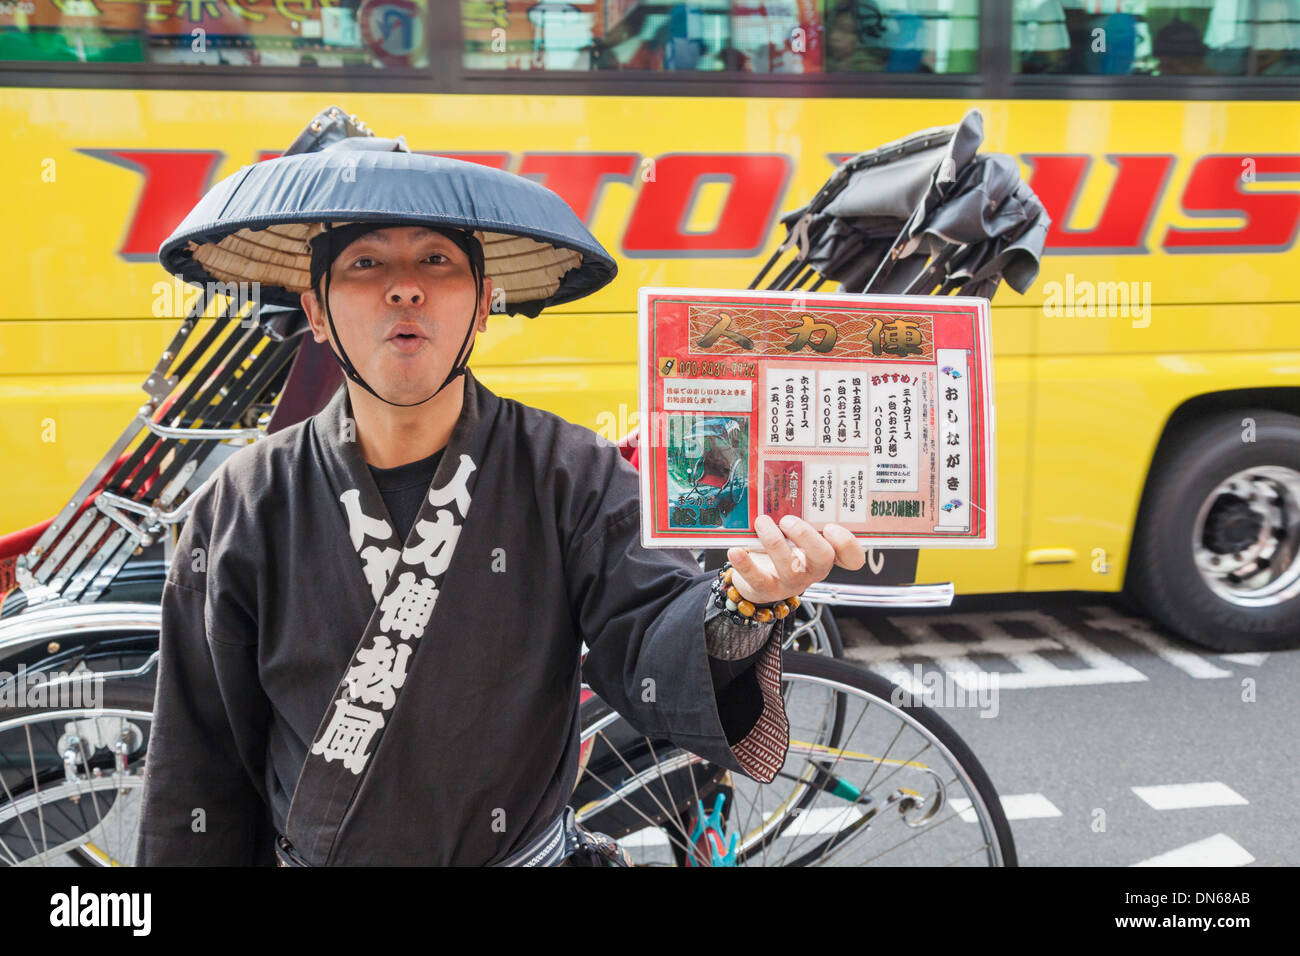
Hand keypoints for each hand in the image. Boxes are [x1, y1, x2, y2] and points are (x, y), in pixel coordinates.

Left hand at [726, 514, 865, 605]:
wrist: (758, 578)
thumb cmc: (781, 547)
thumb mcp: (794, 532)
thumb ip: (799, 513)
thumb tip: (786, 476)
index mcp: (826, 552)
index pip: (852, 556)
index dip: (847, 544)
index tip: (832, 526)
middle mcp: (813, 569)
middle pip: (823, 558)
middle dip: (806, 536)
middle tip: (787, 520)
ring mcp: (792, 581)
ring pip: (790, 567)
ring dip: (774, 542)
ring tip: (761, 522)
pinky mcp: (767, 589)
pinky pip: (758, 579)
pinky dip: (746, 565)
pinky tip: (736, 551)